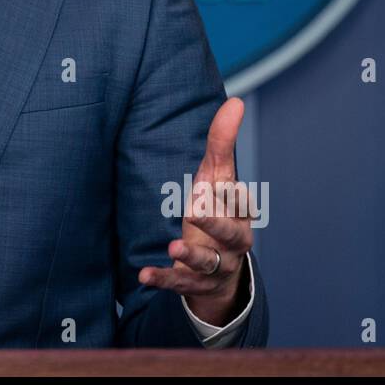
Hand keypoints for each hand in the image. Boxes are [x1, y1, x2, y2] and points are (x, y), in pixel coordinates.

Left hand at [138, 97, 251, 325]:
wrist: (219, 270)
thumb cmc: (215, 209)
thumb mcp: (216, 177)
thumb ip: (221, 142)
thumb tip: (234, 101)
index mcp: (239, 211)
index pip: (241, 201)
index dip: (234, 195)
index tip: (223, 184)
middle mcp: (233, 239)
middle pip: (230, 232)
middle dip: (214, 222)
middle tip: (193, 208)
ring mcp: (217, 264)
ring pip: (210, 261)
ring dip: (192, 255)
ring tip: (173, 247)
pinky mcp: (196, 284)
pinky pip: (181, 284)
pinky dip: (164, 279)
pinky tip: (143, 275)